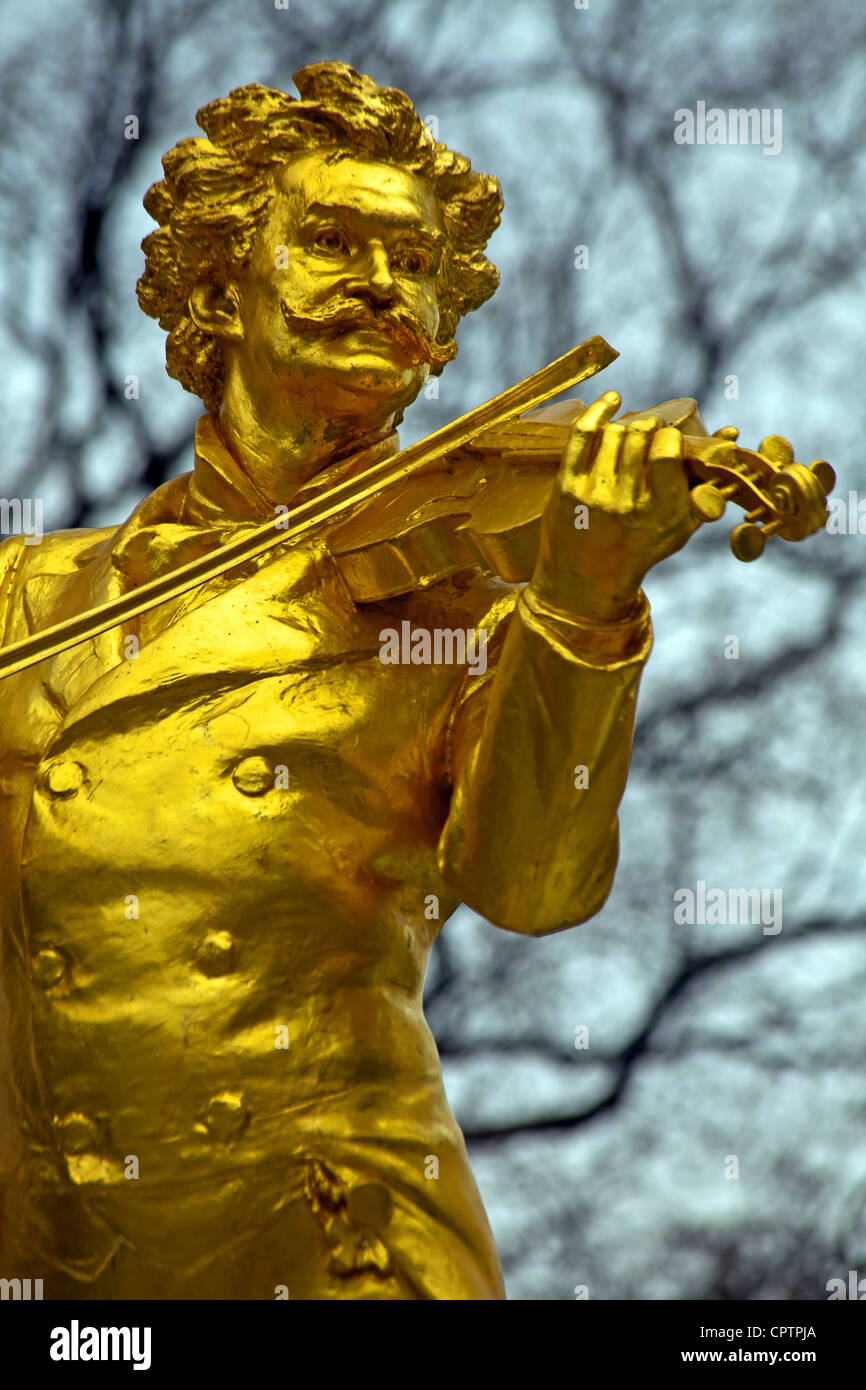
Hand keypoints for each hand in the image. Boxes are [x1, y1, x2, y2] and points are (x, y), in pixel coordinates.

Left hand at [531, 390, 700, 621]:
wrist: (587, 583)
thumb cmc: (640, 549)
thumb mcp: (680, 529)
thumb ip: (706, 487)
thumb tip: (730, 435)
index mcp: (661, 513)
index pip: (667, 452)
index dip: (670, 436)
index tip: (670, 439)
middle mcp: (627, 502)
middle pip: (640, 437)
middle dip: (650, 427)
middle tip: (651, 433)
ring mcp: (594, 493)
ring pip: (614, 434)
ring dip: (627, 427)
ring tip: (632, 436)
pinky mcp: (567, 487)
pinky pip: (582, 434)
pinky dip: (598, 411)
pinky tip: (612, 400)